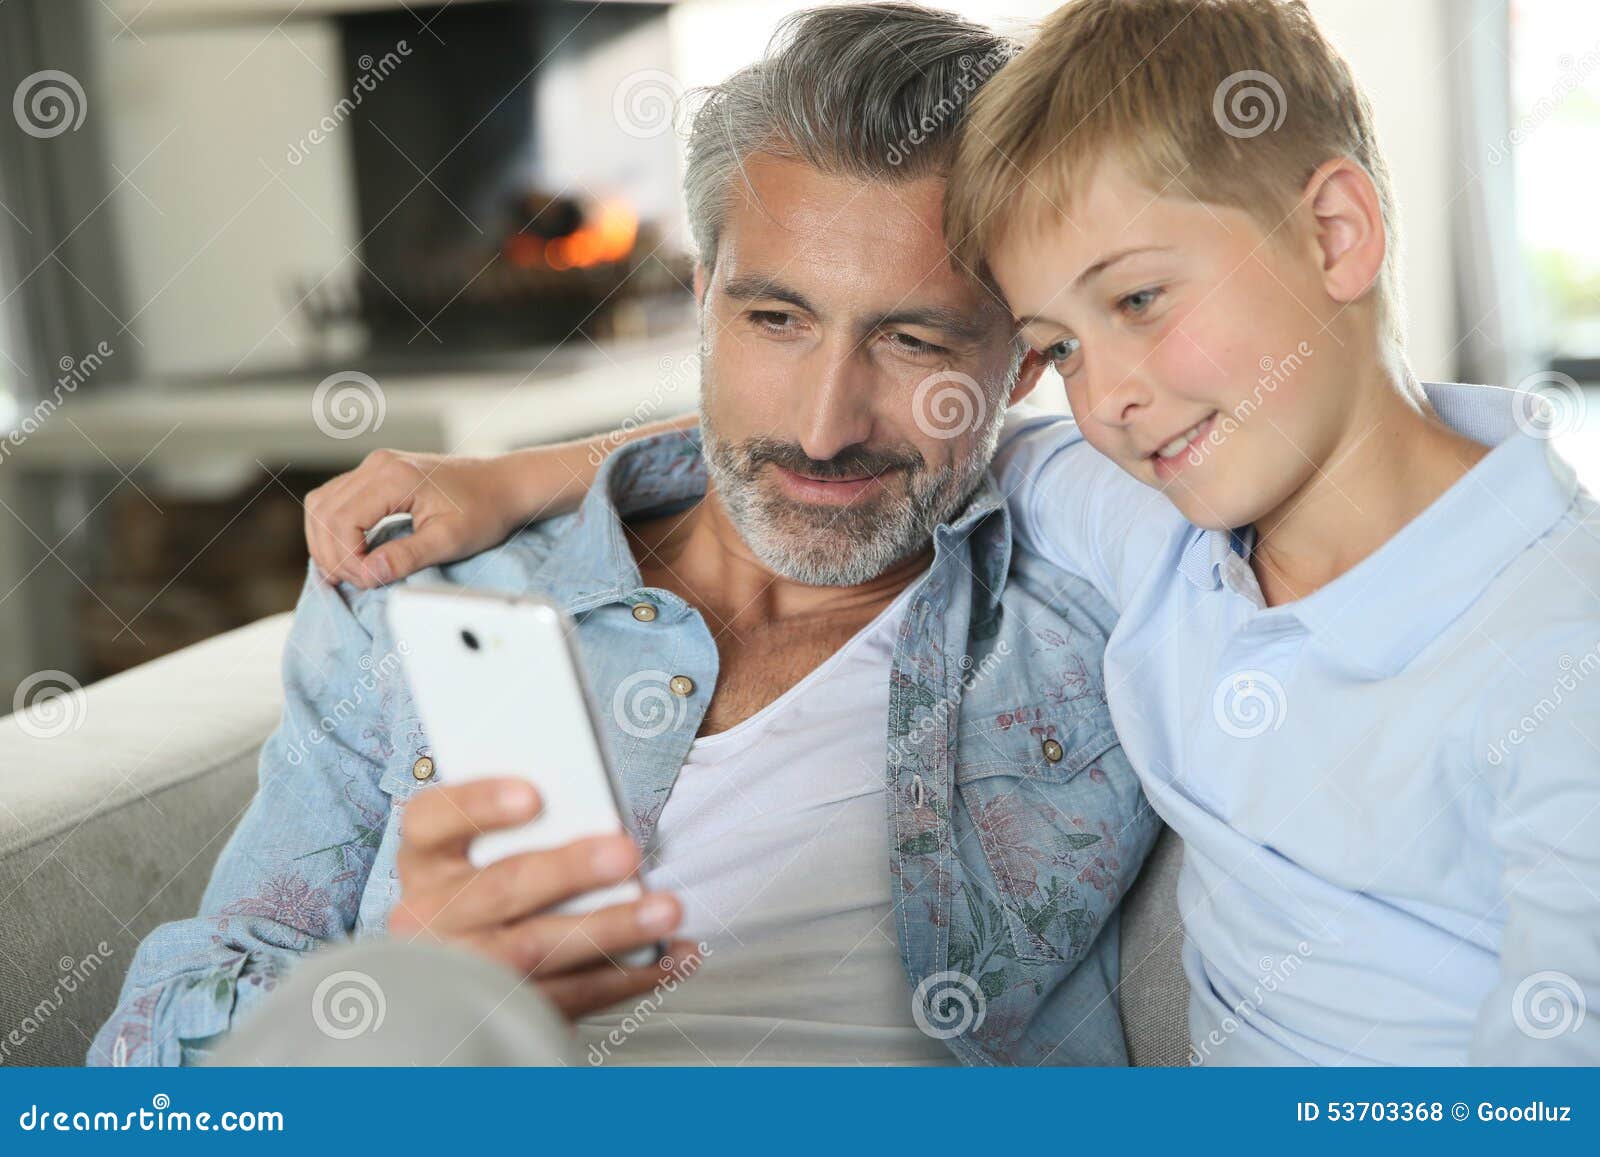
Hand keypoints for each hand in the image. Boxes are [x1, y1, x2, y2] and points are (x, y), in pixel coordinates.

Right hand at [304, 449, 520, 588]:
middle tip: (356, 582)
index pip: (340, 520)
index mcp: (393, 476)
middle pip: (323, 512)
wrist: (503, 485)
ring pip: (323, 504)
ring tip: (350, 572)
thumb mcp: (450, 540)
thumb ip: (407, 557)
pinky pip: (337, 500)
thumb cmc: (485, 510)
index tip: (367, 581)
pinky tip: (352, 553)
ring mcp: (375, 466)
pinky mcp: (378, 474)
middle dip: (332, 554)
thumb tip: (367, 574)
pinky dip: (335, 529)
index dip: (345, 558)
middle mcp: (378, 465)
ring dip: (327, 542)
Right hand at [387, 776, 697, 1017]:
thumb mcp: (483, 855)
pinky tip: (671, 955)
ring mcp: (462, 971)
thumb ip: (526, 832)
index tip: (534, 794)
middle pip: (499, 888)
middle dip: (568, 870)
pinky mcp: (503, 1014)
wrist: (452, 988)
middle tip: (627, 853)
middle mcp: (429, 917)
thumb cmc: (488, 892)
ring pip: (537, 949)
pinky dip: (629, 977)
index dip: (479, 805)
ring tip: (667, 909)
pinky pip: (570, 996)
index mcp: (425, 862)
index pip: (432, 821)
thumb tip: (597, 811)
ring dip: (610, 928)